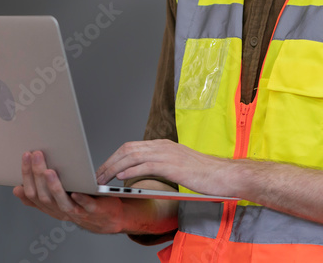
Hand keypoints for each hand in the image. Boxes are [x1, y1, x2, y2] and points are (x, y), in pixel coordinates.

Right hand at [13, 150, 127, 233]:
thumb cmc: (80, 206)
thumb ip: (38, 196)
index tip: (25, 156)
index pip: (32, 193)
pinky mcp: (94, 211)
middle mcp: (60, 211)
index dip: (27, 175)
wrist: (106, 220)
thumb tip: (17, 189)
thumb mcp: (56, 201)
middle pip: (44, 196)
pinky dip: (80, 200)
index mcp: (50, 207)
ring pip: (61, 202)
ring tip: (48, 171)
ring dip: (54, 187)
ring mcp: (77, 212)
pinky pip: (86, 206)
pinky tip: (76, 192)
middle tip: (36, 155)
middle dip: (38, 174)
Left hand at [96, 140, 234, 197]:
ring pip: (133, 155)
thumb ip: (159, 166)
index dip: (115, 157)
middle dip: (110, 161)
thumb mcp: (177, 166)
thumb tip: (139, 173)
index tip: (104, 168)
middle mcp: (162, 145)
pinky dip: (130, 171)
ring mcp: (167, 154)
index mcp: (163, 145)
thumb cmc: (203, 174)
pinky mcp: (172, 165)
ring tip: (103, 178)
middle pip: (128, 149)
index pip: (132, 147)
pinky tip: (121, 177)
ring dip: (114, 167)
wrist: (224, 175)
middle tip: (98, 175)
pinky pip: (146, 166)